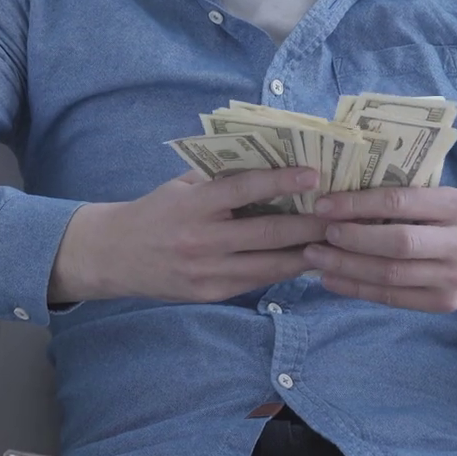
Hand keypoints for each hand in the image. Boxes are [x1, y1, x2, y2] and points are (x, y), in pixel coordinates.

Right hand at [51, 167, 329, 303]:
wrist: (114, 255)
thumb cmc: (155, 211)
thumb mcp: (181, 187)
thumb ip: (219, 177)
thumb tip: (270, 161)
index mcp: (194, 205)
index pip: (244, 189)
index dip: (282, 181)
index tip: (314, 174)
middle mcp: (202, 240)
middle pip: (268, 233)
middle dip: (311, 225)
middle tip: (343, 215)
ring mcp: (207, 272)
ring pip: (270, 265)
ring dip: (306, 254)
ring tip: (336, 242)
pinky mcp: (210, 294)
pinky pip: (256, 282)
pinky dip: (283, 272)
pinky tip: (306, 262)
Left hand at [305, 186, 456, 312]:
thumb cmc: (455, 219)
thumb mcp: (440, 198)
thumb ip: (403, 198)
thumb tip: (339, 199)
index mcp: (455, 205)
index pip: (400, 202)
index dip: (358, 204)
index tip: (323, 204)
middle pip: (397, 243)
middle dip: (351, 238)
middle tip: (318, 233)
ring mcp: (453, 277)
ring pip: (390, 275)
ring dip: (347, 267)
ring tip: (315, 257)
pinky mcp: (443, 303)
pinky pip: (393, 298)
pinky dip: (357, 290)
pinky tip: (331, 280)